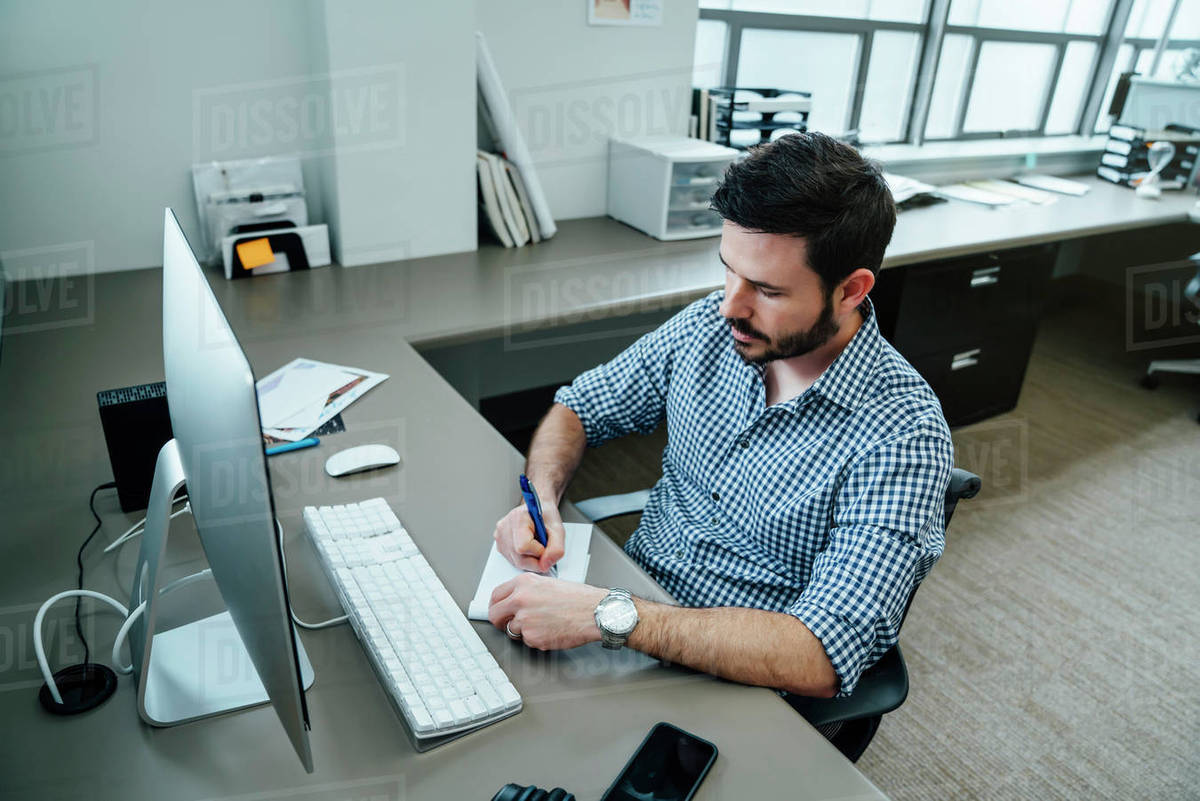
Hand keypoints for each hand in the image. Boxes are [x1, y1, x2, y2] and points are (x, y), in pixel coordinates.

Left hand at [488, 573, 606, 650]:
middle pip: (495, 615)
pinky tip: (551, 630)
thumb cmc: (579, 598)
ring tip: (543, 624)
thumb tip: (514, 600)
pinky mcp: (533, 637)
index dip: (496, 605)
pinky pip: (527, 641)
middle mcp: (520, 600)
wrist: (595, 612)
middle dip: (500, 621)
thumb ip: (528, 590)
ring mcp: (525, 620)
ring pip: (511, 630)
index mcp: (524, 583)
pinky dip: (536, 639)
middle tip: (508, 624)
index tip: (499, 610)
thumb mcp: (549, 583)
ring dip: (523, 631)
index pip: (496, 595)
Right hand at [492, 495, 565, 572]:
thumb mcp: (558, 529)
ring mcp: (500, 537)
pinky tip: (529, 548)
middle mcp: (504, 527)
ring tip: (536, 545)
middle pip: (519, 559)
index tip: (546, 545)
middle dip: (536, 560)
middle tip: (544, 547)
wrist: (539, 509)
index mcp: (518, 518)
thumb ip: (556, 549)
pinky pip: (513, 561)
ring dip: (531, 560)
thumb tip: (546, 565)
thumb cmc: (546, 516)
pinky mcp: (499, 545)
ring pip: (516, 562)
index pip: (523, 547)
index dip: (539, 552)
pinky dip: (524, 559)